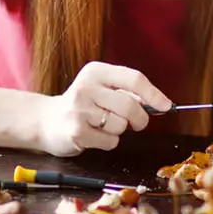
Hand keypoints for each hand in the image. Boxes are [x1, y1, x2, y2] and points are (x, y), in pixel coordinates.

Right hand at [37, 62, 171, 155]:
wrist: (46, 121)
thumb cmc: (84, 104)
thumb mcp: (103, 89)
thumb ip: (128, 92)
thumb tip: (160, 104)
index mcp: (96, 71)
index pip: (134, 79)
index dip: (154, 94)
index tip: (166, 106)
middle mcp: (86, 87)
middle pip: (130, 105)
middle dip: (140, 118)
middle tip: (137, 123)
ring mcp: (79, 109)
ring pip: (121, 125)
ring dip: (119, 130)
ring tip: (103, 125)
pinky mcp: (76, 130)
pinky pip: (110, 141)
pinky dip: (108, 142)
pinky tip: (94, 135)